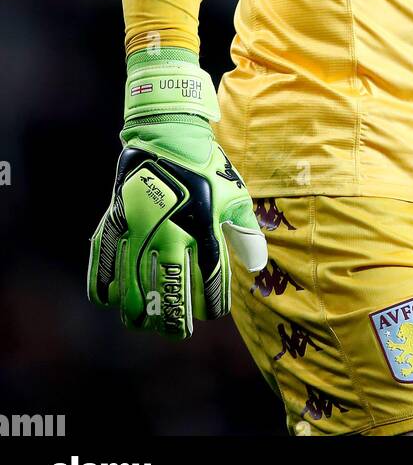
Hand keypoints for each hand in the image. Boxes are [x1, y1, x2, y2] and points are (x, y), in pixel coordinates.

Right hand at [88, 52, 267, 336]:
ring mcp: (138, 228)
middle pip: (167, 291)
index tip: (212, 313)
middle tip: (176, 331)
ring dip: (138, 310)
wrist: (168, 132)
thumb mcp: (234, 194)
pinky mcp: (116, 220)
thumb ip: (245, 231)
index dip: (211, 303)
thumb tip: (258, 265)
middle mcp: (169, 233)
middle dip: (172, 319)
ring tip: (143, 324)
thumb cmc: (205, 165)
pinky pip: (104, 260)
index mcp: (201, 227)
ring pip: (133, 285)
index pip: (208, 280)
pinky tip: (110, 300)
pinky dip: (103, 284)